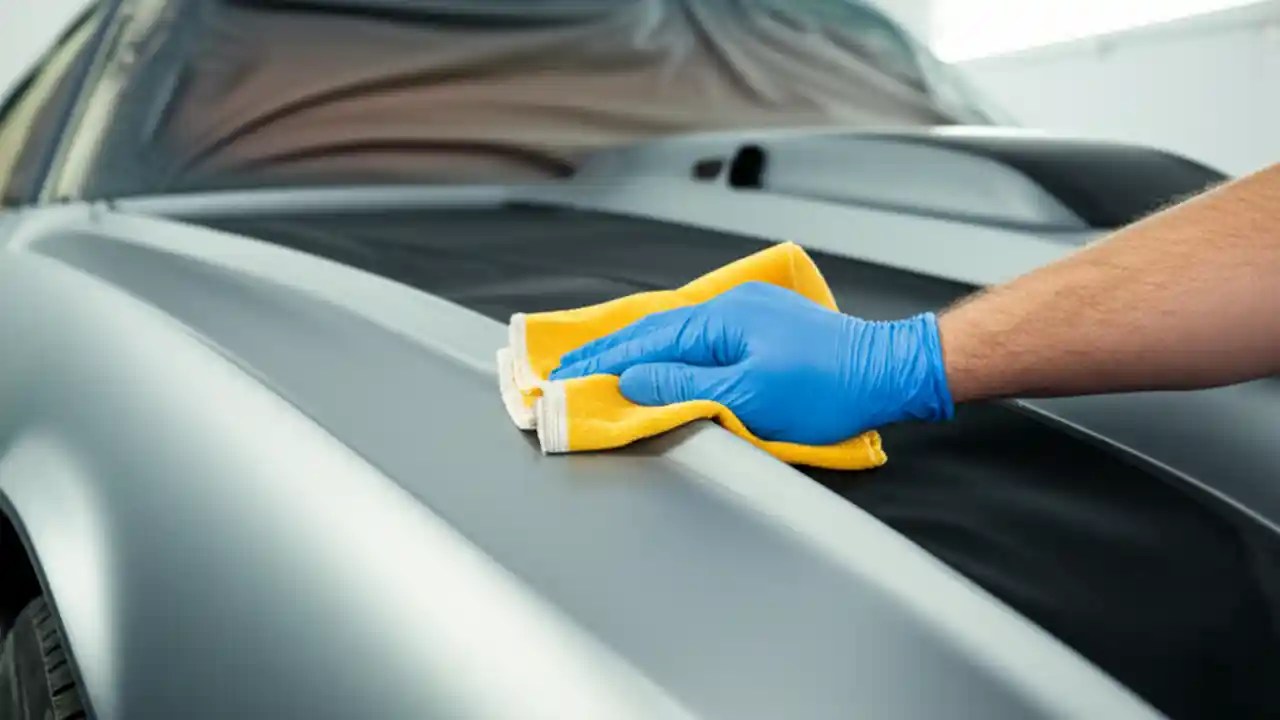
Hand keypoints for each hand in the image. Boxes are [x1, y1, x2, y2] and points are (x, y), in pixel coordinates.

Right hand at [549, 282, 953, 443]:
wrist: (887, 371)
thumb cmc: (825, 388)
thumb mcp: (748, 395)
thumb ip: (683, 385)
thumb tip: (630, 379)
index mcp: (721, 319)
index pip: (644, 342)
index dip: (601, 362)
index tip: (563, 378)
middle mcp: (728, 307)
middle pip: (653, 331)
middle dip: (607, 353)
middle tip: (566, 372)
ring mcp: (746, 314)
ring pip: (674, 332)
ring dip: (634, 350)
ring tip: (598, 366)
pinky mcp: (760, 328)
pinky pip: (697, 337)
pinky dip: (666, 349)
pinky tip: (655, 357)